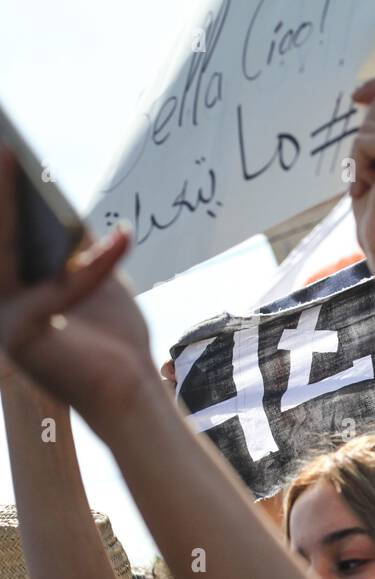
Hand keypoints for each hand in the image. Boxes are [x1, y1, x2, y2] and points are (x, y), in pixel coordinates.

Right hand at [0, 149, 148, 429]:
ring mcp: (3, 321)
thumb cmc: (112, 340)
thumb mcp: (93, 280)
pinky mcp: (23, 337)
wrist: (130, 395)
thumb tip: (61, 203)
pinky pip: (61, 288)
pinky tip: (123, 239)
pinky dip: (96, 265)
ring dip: (3, 203)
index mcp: (9, 291)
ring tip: (8, 156)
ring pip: (1, 252)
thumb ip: (76, 247)